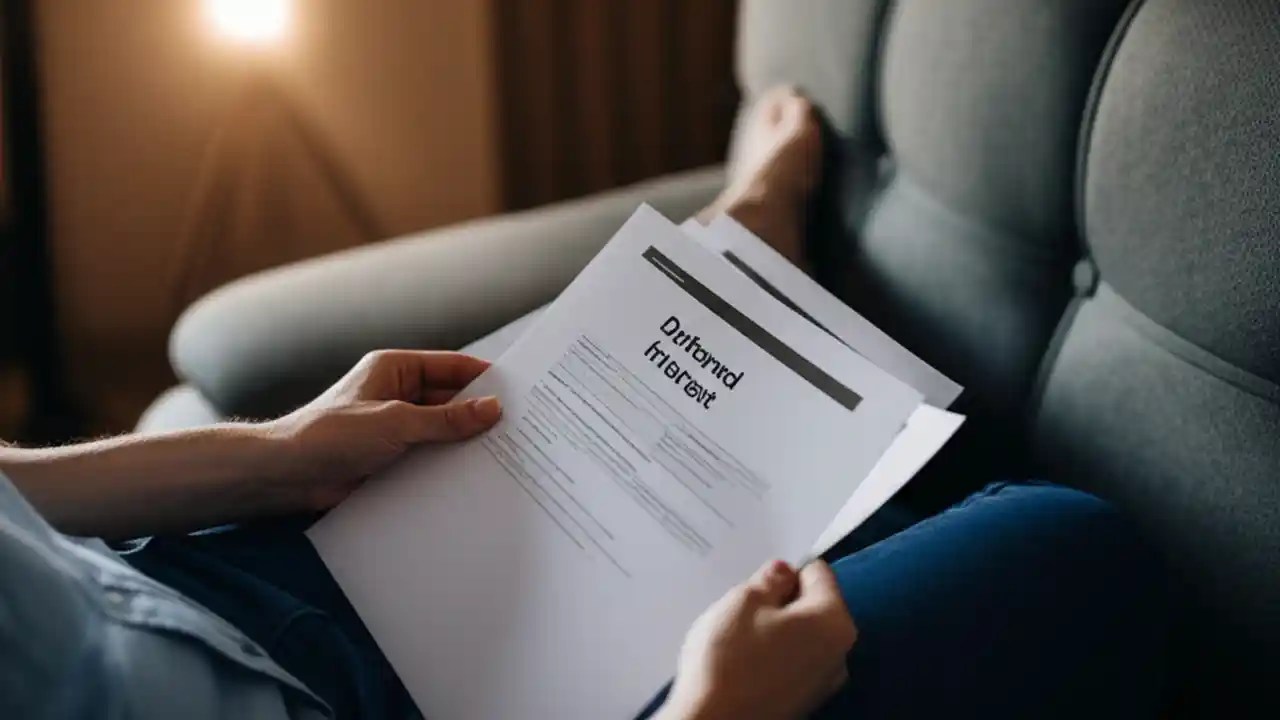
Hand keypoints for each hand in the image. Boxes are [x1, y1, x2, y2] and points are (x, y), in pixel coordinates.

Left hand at [264, 350, 501, 511]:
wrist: (287, 476)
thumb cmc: (330, 435)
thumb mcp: (396, 422)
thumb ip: (446, 419)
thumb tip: (492, 410)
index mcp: (396, 369)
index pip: (452, 366)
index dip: (485, 377)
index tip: (520, 390)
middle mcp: (398, 394)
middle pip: (451, 400)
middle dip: (480, 413)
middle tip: (519, 427)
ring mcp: (395, 427)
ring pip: (442, 431)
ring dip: (465, 442)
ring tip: (505, 455)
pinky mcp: (391, 457)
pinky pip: (429, 456)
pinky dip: (449, 464)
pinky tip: (474, 477)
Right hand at [659, 560, 856, 719]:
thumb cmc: (729, 661)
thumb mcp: (743, 602)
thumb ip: (770, 580)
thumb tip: (783, 572)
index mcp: (833, 622)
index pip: (818, 573)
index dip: (786, 570)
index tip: (758, 580)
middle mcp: (839, 654)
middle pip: (813, 607)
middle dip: (781, 602)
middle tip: (744, 609)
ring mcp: (823, 683)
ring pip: (801, 637)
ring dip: (775, 630)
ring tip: (739, 638)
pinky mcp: (803, 703)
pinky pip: (792, 664)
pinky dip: (772, 657)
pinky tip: (744, 663)